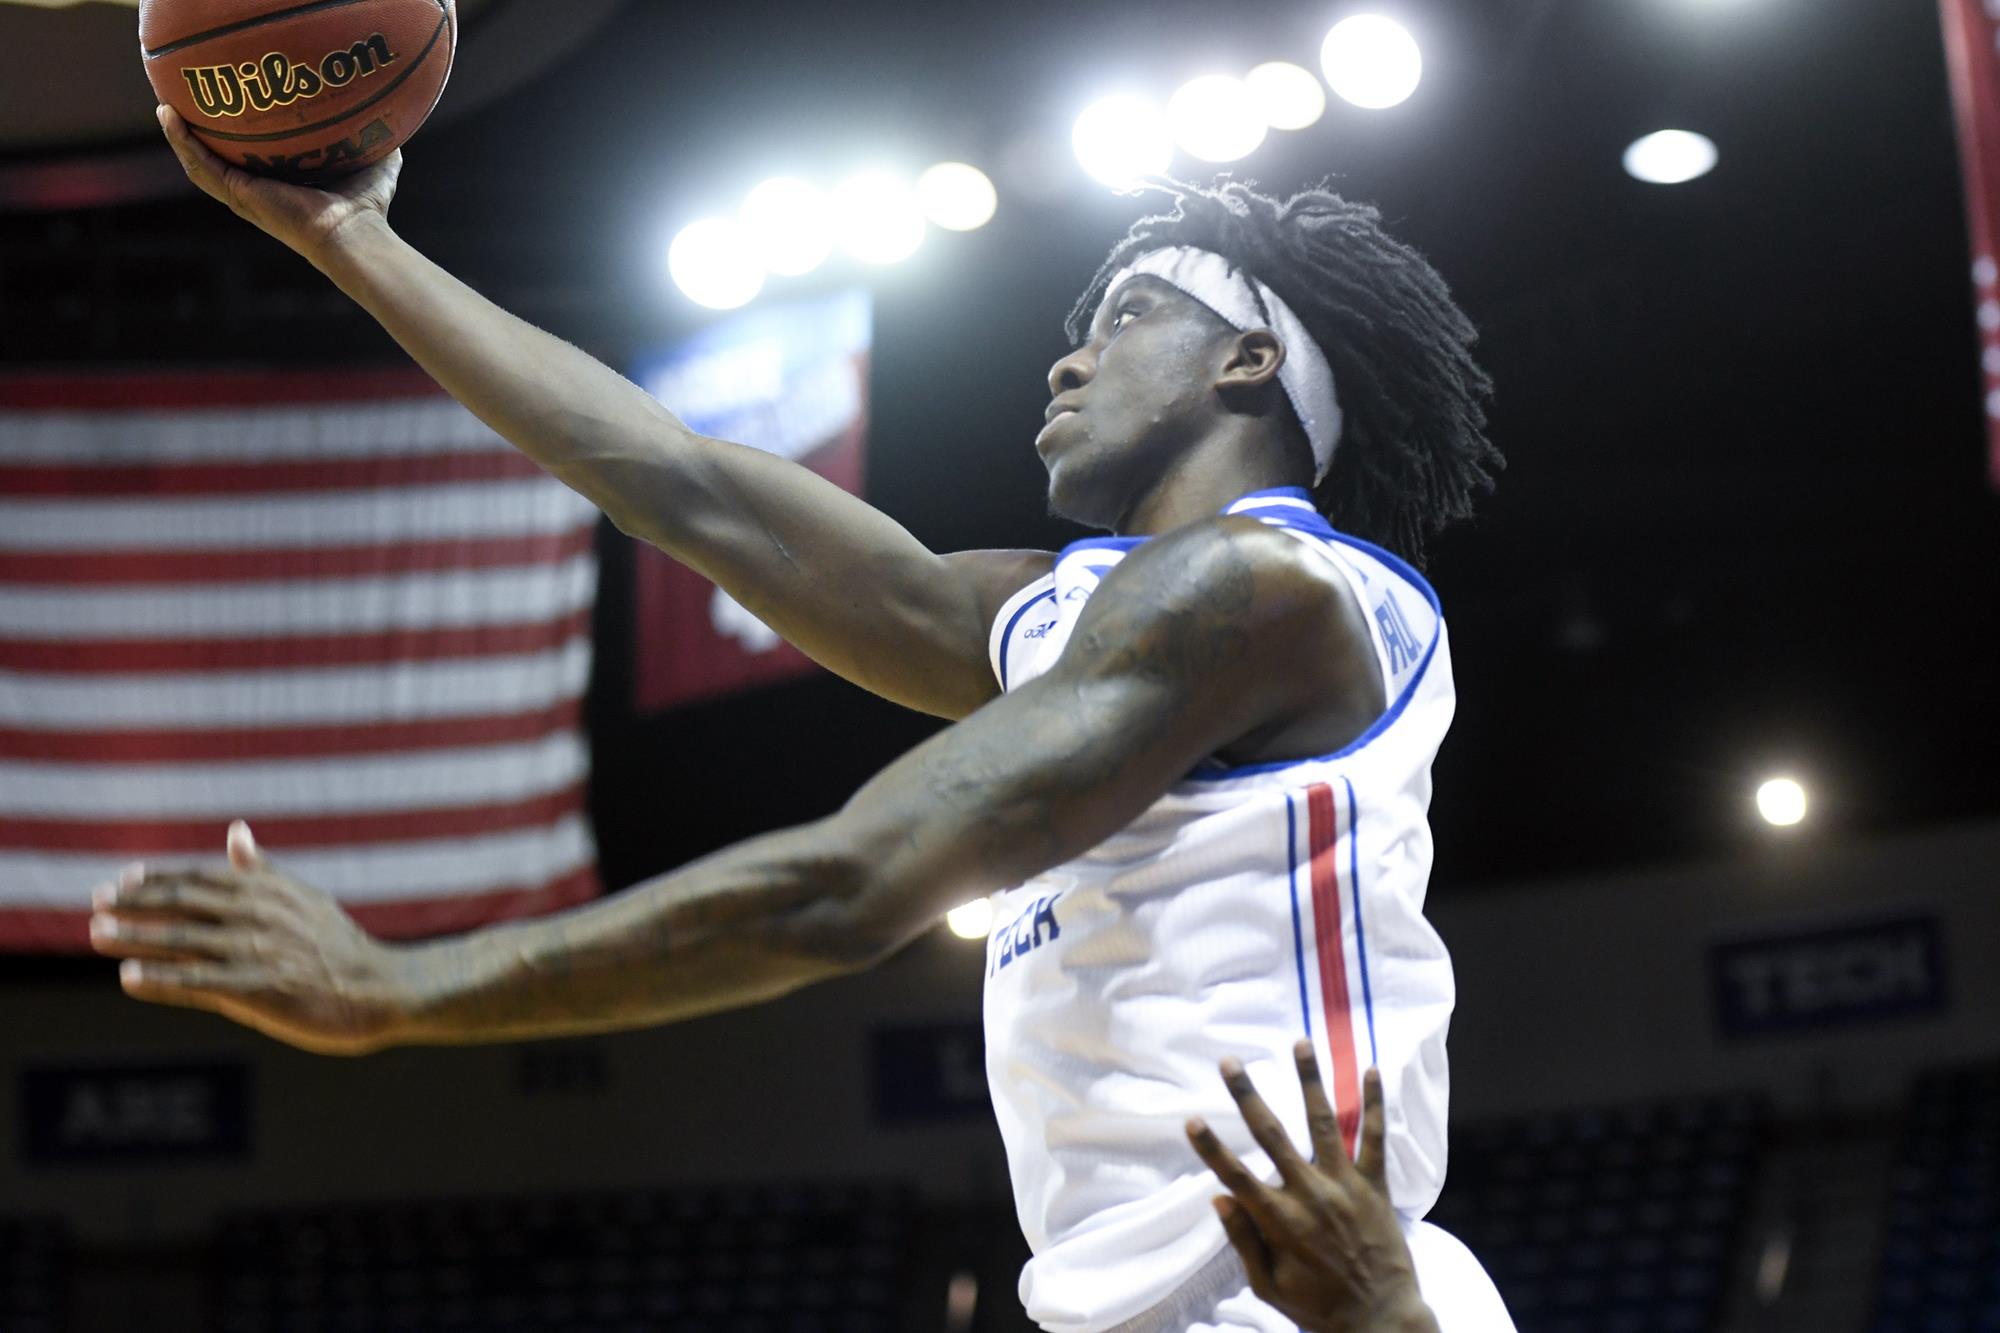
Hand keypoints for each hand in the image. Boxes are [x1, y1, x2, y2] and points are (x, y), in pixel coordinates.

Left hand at [88, 821, 414, 1055]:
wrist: (379, 989)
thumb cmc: (340, 946)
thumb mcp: (304, 898)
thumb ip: (263, 871)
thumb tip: (236, 832)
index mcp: (268, 891)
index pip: (201, 877)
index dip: (160, 877)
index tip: (124, 878)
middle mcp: (258, 916)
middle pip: (184, 903)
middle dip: (136, 902)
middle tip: (97, 902)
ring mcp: (256, 953)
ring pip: (183, 940)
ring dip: (136, 936)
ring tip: (98, 934)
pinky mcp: (257, 991)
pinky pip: (199, 983)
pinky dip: (162, 978)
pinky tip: (130, 976)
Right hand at [155, 105, 401, 266]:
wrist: (353, 233)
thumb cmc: (367, 208)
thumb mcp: (376, 167)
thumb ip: (380, 145)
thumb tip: (394, 125)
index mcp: (282, 190)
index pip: (251, 164)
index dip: (236, 144)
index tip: (227, 117)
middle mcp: (259, 194)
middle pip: (217, 164)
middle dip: (198, 139)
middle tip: (183, 107)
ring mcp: (245, 197)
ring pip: (199, 165)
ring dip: (180, 138)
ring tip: (164, 108)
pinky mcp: (238, 194)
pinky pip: (200, 164)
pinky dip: (182, 141)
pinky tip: (168, 115)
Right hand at [1186, 1043, 1438, 1332]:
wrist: (1382, 1321)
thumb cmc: (1319, 1309)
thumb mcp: (1269, 1286)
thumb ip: (1244, 1241)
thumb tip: (1219, 1199)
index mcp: (1281, 1222)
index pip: (1236, 1176)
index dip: (1211, 1148)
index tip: (1190, 1118)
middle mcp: (1311, 1195)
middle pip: (1272, 1136)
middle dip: (1248, 1096)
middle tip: (1229, 1062)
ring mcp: (1345, 1187)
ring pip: (1324, 1123)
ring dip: (1309, 1081)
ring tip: (1299, 1042)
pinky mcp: (1376, 1187)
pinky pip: (1375, 1140)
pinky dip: (1374, 1105)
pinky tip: (1371, 1070)